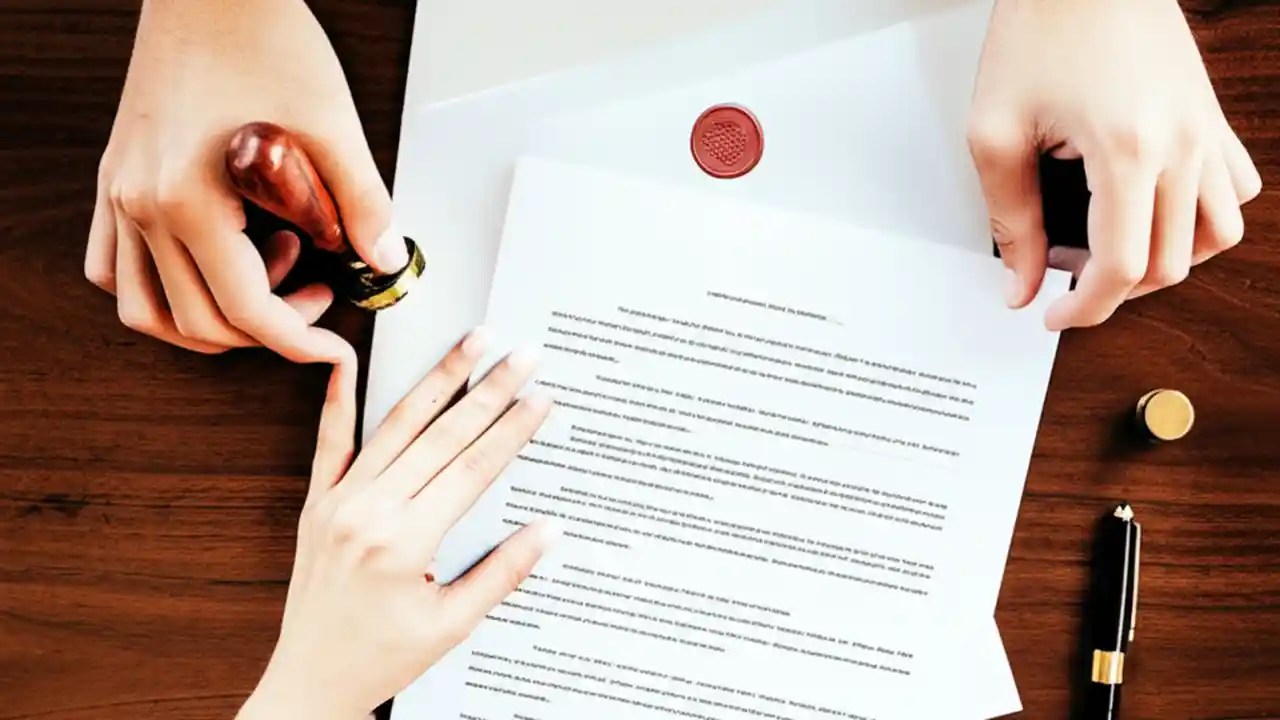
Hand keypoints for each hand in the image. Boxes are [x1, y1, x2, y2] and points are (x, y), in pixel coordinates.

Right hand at [86, 0, 407, 360]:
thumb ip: (362, 204)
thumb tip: (385, 260)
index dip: (299, 342)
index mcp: (189, 197)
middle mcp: (141, 204)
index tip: (336, 348)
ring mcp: (120, 194)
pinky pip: (114, 268)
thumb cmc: (263, 40)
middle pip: (196, 322)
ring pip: (146, 308)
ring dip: (210, 320)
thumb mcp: (331, 127)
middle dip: (266, 330)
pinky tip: (215, 260)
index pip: (245, 310)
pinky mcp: (115, 180)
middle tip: (316, 294)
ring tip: (267, 272)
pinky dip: (160, 289)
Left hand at [237, 329, 558, 719]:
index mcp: (405, 542)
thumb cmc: (381, 658)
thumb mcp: (452, 625)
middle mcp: (369, 512)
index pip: (473, 469)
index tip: (541, 397)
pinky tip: (351, 358)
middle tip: (523, 353)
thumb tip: (550, 530)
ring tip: (469, 342)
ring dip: (437, 379)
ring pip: (397, 425)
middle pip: (442, 436)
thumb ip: (502, 573)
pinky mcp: (317, 502)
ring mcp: (339, 501)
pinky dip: (341, 397)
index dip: (512, 429)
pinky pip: (331, 440)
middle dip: (489, 390)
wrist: (310, 684)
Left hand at [969, 0, 1262, 329]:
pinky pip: (1234, 188)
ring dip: (1164, 261)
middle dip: (1111, 287)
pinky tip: (1151, 208)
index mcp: (1127, 151)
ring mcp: (1205, 129)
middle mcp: (1181, 144)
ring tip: (1107, 247)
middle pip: (1171, 264)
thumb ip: (1009, 220)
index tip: (1051, 316)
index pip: (1124, 268)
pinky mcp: (1209, 114)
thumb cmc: (1038, 29)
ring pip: (1216, 234)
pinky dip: (1201, 217)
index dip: (1085, 308)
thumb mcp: (995, 132)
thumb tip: (1020, 284)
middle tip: (1056, 268)